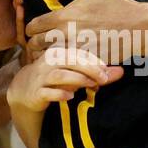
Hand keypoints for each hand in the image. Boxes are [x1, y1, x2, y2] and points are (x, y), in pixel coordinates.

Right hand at [7, 46, 122, 112]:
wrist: (25, 89)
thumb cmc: (55, 77)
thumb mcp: (75, 73)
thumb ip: (97, 72)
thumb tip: (122, 72)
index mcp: (59, 52)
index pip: (78, 52)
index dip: (94, 60)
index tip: (108, 68)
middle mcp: (49, 62)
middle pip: (70, 61)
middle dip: (89, 69)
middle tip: (104, 78)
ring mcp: (41, 77)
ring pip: (60, 76)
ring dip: (77, 80)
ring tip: (91, 85)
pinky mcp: (36, 92)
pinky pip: (48, 92)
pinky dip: (60, 94)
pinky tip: (70, 96)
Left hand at [23, 0, 147, 63]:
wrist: (138, 26)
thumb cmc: (116, 3)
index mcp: (64, 17)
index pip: (33, 27)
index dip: (30, 28)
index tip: (34, 29)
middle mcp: (67, 36)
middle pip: (36, 45)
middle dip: (34, 43)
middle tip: (39, 42)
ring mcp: (76, 52)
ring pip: (48, 58)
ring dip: (45, 56)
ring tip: (48, 52)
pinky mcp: (85, 63)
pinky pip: (66, 67)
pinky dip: (62, 65)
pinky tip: (64, 60)